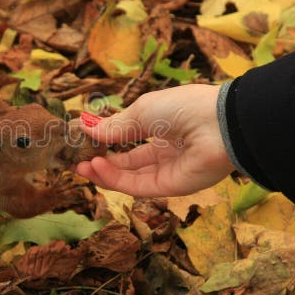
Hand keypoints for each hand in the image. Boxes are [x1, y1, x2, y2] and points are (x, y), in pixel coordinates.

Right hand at [76, 85, 234, 196]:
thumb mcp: (142, 111)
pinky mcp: (170, 188)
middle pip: (127, 163)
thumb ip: (115, 126)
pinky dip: (116, 180)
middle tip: (76, 161)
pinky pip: (138, 186)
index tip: (82, 142)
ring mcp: (168, 171)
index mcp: (162, 128)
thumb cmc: (183, 107)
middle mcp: (165, 151)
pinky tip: (97, 168)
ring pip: (130, 177)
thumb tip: (87, 128)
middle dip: (101, 162)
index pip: (129, 140)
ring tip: (81, 166)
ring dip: (104, 173)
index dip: (106, 143)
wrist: (218, 125)